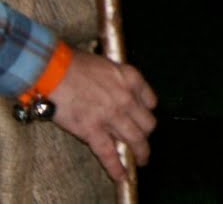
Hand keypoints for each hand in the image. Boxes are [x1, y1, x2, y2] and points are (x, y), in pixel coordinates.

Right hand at [49, 49, 157, 182]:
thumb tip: (116, 90)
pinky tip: (122, 176)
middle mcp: (127, 98)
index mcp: (131, 79)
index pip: (151, 102)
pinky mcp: (93, 130)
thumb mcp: (108, 65)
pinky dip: (117, 167)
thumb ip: (117, 79)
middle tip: (143, 143)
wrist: (53, 70)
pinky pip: (110, 153)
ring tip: (140, 161)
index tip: (142, 118)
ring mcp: (112, 116)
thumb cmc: (74, 64)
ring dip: (140, 153)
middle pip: (147, 124)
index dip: (147, 112)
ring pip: (135, 140)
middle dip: (146, 135)